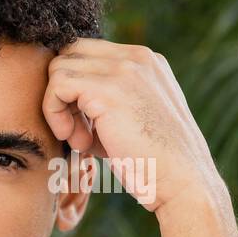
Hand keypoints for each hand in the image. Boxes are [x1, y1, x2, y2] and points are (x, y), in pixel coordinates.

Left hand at [42, 38, 228, 213]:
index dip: (75, 89)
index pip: (88, 54)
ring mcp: (124, 68)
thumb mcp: (131, 120)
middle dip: (62, 92)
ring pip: (59, 66)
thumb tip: (65, 100)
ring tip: (80, 141)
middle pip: (70, 52)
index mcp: (145, 61)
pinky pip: (57, 85)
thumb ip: (104, 101)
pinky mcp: (108, 89)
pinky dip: (54, 113)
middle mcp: (136, 57)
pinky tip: (77, 141)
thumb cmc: (156, 163)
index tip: (86, 126)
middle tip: (77, 132)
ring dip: (58, 106)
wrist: (183, 183)